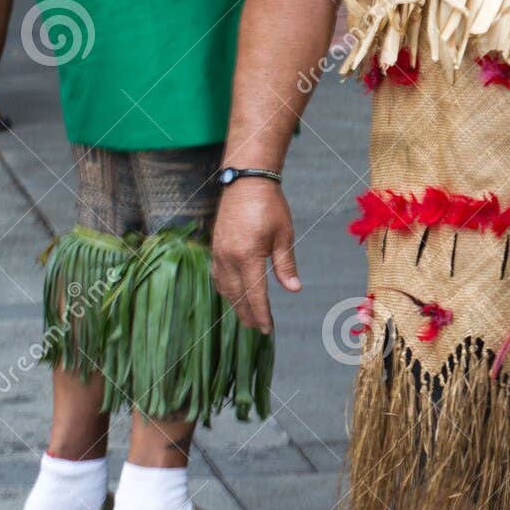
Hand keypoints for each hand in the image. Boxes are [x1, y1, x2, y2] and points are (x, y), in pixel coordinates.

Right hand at [212, 183, 300, 333]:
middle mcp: (228, 257)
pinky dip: (225, 289)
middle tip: (257, 329)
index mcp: (247, 256)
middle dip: (247, 314)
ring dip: (235, 304)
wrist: (246, 181)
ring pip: (224, 287)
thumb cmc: (270, 206)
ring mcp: (219, 252)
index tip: (267, 328)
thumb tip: (293, 289)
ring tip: (246, 317)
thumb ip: (285, 264)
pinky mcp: (215, 246)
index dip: (261, 313)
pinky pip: (218, 275)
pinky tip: (232, 294)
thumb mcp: (284, 235)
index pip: (255, 293)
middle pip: (237, 295)